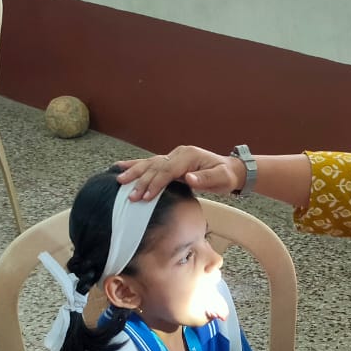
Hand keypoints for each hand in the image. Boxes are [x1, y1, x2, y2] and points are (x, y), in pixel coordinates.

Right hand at [115, 145, 242, 200]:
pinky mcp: (171, 161)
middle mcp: (179, 153)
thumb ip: (206, 179)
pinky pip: (151, 163)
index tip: (146, 196)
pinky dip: (136, 165)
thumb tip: (189, 178)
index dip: (156, 183)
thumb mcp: (221, 179)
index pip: (168, 170)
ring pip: (150, 163)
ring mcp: (174, 156)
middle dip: (141, 181)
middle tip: (130, 195)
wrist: (231, 170)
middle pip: (155, 167)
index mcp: (189, 156)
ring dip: (134, 172)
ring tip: (119, 180)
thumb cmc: (226, 176)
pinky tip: (122, 167)